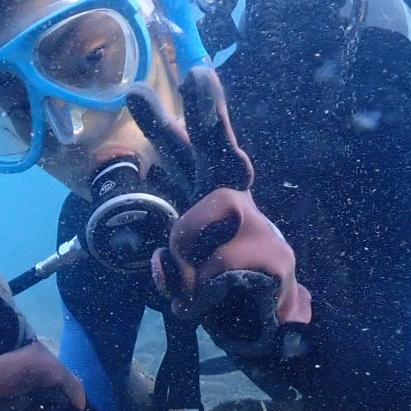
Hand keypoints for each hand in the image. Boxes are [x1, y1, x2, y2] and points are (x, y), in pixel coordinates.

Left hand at [127, 67, 311, 343]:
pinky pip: (223, 267)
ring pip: (214, 210)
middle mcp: (236, 205)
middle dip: (207, 111)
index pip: (185, 159)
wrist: (267, 337)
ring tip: (195, 284)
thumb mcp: (183, 277)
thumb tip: (162, 259)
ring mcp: (261, 228)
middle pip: (220, 151)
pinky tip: (220, 302)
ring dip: (191, 248)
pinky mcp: (276, 260)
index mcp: (208, 202)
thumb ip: (169, 263)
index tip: (135, 91)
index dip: (163, 124)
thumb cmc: (221, 295)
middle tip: (197, 72)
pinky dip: (207, 294)